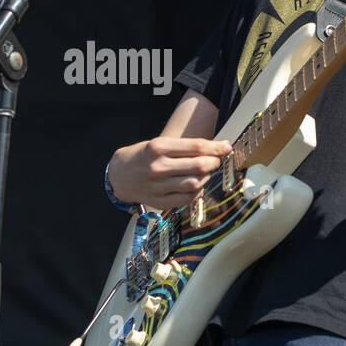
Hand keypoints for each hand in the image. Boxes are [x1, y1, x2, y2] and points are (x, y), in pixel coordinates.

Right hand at [109, 136, 233, 210]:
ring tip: (205, 172)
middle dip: (214, 162)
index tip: (226, 147)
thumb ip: (184, 147)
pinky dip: (198, 192)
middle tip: (217, 160)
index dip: (216, 147)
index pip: (196, 147)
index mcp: (158, 147)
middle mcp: (158, 167)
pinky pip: (187, 199)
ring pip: (195, 184)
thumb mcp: (158, 144)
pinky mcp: (159, 201)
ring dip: (206, 177)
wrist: (119, 175)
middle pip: (199, 166)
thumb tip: (215, 148)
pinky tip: (197, 185)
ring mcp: (158, 186)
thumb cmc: (143, 157)